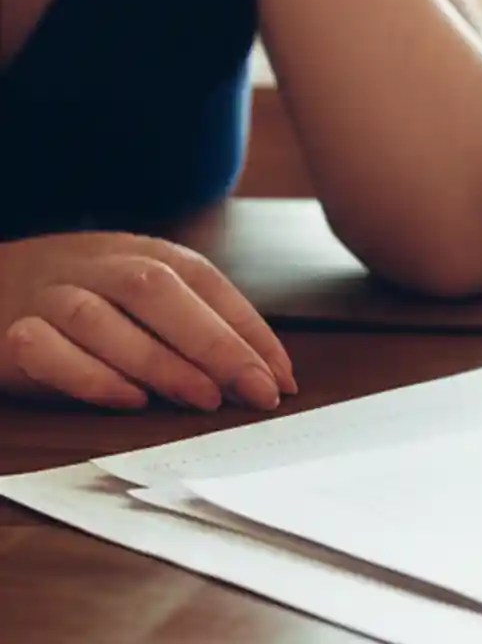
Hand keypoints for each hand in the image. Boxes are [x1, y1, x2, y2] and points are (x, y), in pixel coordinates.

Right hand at [0, 233, 296, 410]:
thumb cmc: (87, 304)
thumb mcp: (143, 301)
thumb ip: (200, 328)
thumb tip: (271, 376)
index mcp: (139, 252)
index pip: (204, 281)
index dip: (248, 329)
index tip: (282, 378)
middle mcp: (95, 267)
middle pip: (155, 290)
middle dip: (214, 344)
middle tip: (255, 391)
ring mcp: (48, 297)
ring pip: (99, 319)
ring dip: (158, 361)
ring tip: (205, 399)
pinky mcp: (9, 335)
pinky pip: (44, 350)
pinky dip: (89, 376)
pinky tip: (129, 400)